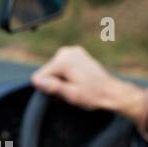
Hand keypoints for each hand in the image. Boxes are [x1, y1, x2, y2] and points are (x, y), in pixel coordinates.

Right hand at [30, 46, 146, 118]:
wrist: (111, 92)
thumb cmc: (93, 95)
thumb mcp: (71, 95)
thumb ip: (53, 87)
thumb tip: (36, 80)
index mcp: (63, 61)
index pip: (39, 76)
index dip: (48, 88)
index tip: (62, 94)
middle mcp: (66, 52)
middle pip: (47, 72)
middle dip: (55, 83)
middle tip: (71, 91)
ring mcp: (72, 51)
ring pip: (54, 70)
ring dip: (61, 80)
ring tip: (76, 86)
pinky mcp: (77, 53)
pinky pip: (63, 66)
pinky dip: (67, 74)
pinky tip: (78, 80)